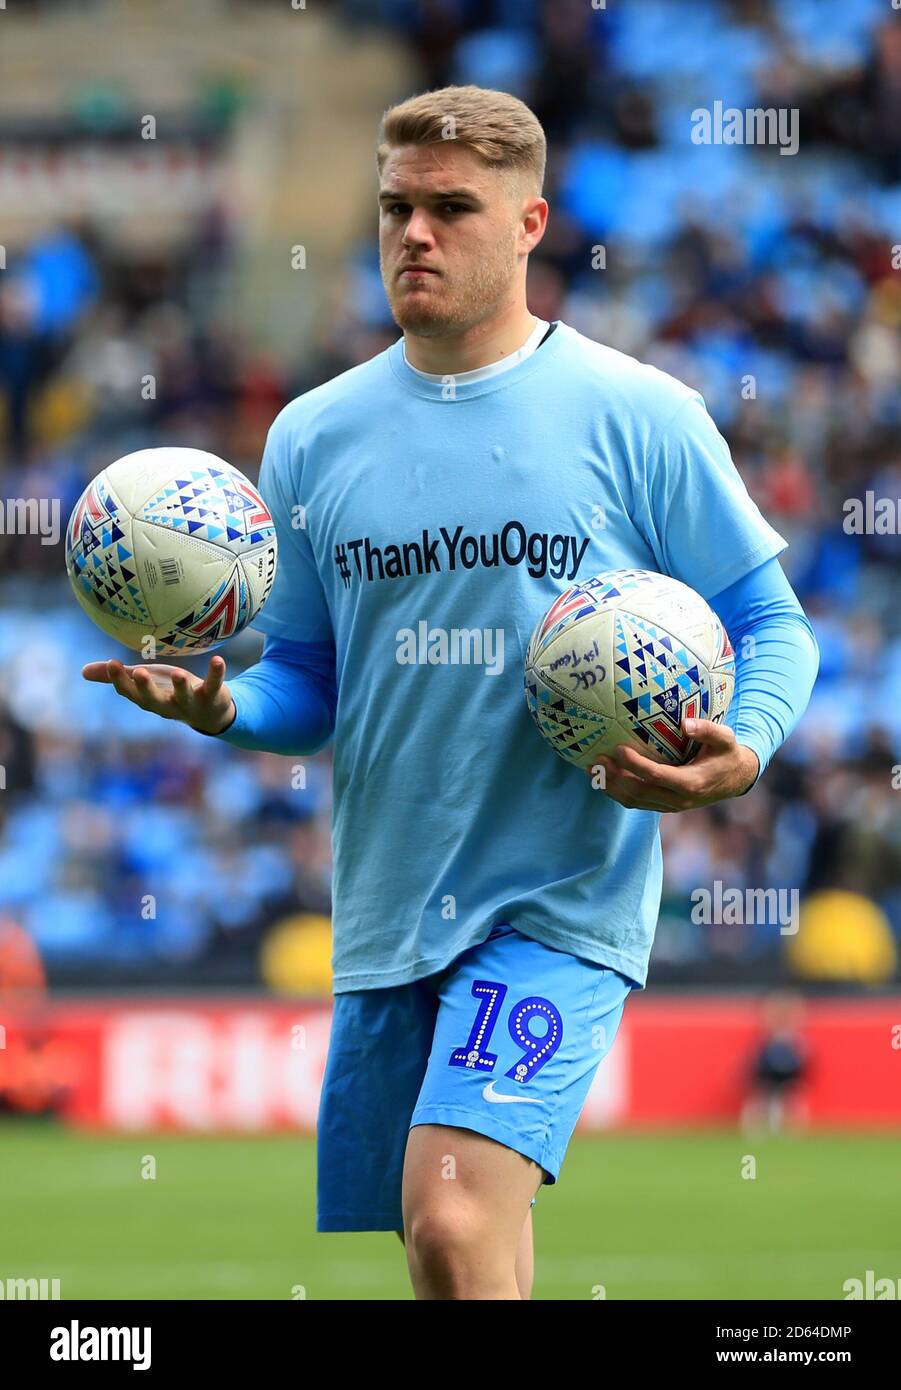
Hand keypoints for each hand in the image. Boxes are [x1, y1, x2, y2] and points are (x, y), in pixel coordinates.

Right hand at [81, 655, 235, 735]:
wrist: (211, 713)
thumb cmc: (171, 692)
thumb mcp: (144, 682)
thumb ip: (117, 677)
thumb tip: (83, 671)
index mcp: (149, 700)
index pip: (130, 693)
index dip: (120, 680)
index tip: (112, 662)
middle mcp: (168, 706)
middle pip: (154, 700)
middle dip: (145, 688)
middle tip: (138, 672)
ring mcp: (191, 703)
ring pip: (184, 697)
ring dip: (181, 686)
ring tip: (179, 674)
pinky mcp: (212, 697)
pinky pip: (214, 685)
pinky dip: (216, 674)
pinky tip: (218, 660)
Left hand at [586, 717, 759, 811]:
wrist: (734, 780)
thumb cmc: (727, 754)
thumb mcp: (725, 738)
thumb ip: (708, 730)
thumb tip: (685, 723)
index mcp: (691, 783)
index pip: (656, 776)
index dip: (635, 764)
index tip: (618, 748)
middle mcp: (678, 800)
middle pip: (639, 792)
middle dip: (614, 777)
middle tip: (597, 758)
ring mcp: (669, 806)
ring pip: (633, 801)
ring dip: (611, 786)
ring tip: (592, 768)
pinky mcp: (663, 806)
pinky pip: (636, 803)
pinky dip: (617, 792)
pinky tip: (603, 778)